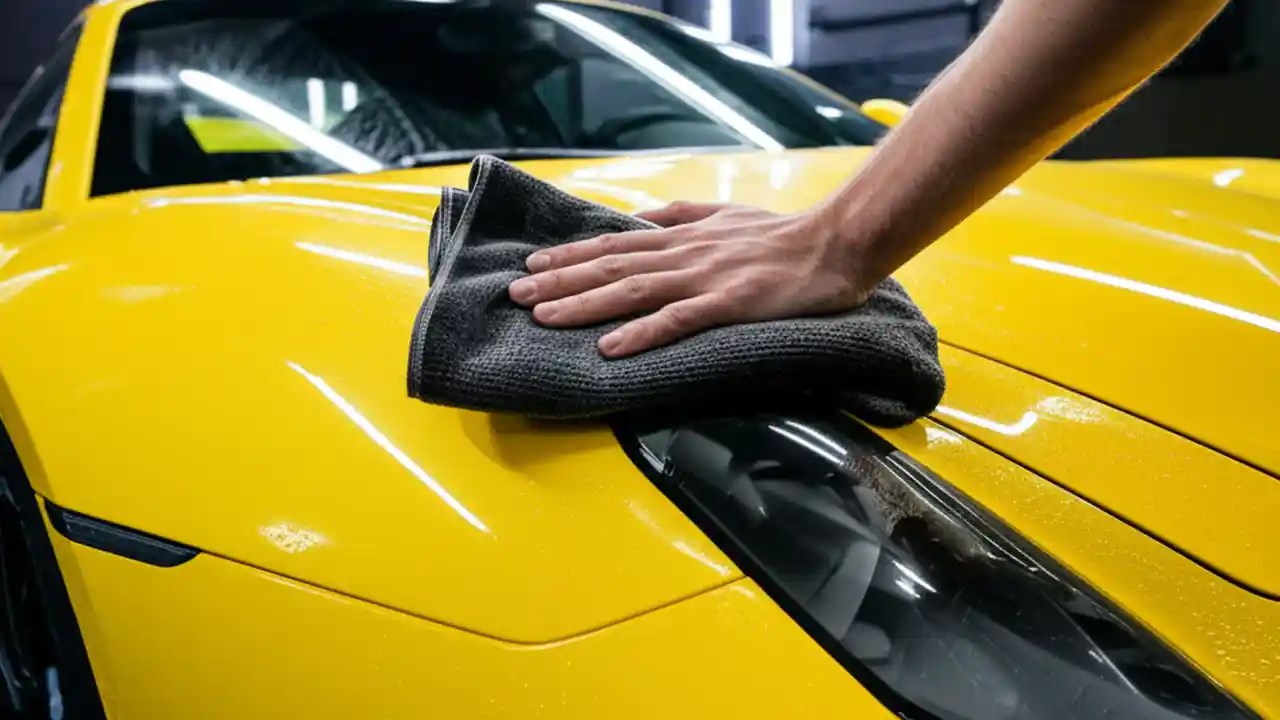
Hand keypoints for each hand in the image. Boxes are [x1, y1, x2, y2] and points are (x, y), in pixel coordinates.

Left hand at [507, 201, 871, 357]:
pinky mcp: (729, 304)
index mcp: (682, 236)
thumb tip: (638, 219)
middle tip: (516, 294)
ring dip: (583, 304)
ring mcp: (704, 279)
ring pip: (632, 292)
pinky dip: (641, 333)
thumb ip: (679, 216)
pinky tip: (610, 348)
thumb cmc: (781, 233)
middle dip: (559, 281)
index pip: (614, 244)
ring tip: (544, 317)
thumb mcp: (723, 213)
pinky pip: (677, 321)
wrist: (834, 244)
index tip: (532, 265)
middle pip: (610, 267)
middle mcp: (684, 254)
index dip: (569, 255)